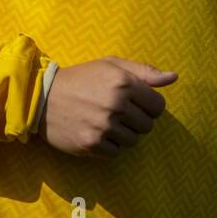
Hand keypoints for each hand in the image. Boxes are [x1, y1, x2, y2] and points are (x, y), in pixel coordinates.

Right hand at [41, 57, 176, 157]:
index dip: (149, 106)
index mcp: (124, 83)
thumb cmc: (82, 78)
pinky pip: (116, 152)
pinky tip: (96, 131)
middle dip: (137, 120)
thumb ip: (145, 72)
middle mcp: (116, 105)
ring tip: (107, 121)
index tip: (136, 103)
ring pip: (133, 141)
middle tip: (119, 112)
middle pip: (148, 125)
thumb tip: (173, 78)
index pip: (158, 106)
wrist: (42, 97)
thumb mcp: (111, 65)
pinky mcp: (91, 144)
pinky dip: (109, 144)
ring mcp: (103, 126)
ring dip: (124, 133)